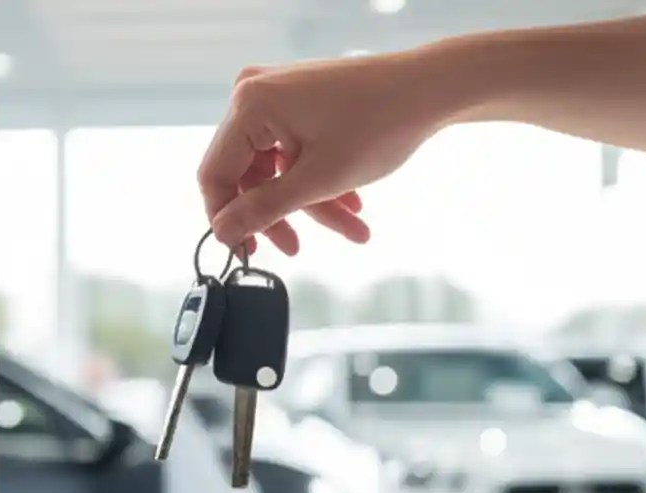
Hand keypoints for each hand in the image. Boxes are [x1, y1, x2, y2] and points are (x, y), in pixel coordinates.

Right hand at [198, 50, 470, 253]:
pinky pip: (293, 150)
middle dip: (281, 213)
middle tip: (296, 249)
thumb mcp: (317, 181)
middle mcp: (254, 94)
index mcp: (249, 105)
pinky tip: (353, 204)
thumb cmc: (379, 125)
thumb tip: (223, 232)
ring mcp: (277, 95)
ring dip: (311, 202)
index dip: (227, 218)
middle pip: (247, 173)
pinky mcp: (298, 100)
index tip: (247, 250)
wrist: (429, 89)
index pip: (215, 174)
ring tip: (353, 229)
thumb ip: (263, 209)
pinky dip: (319, 179)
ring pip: (277, 167)